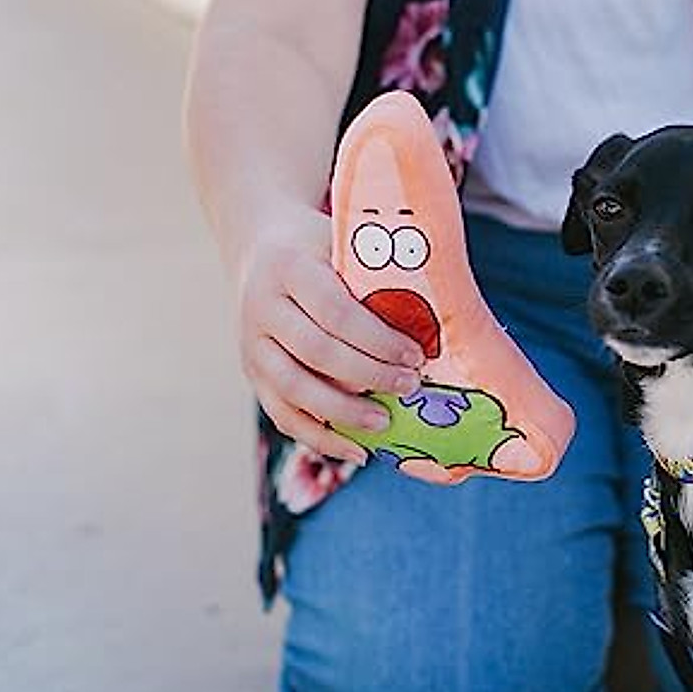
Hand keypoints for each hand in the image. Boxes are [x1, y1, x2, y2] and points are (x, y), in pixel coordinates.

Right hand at [236, 206, 424, 461]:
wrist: (263, 248)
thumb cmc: (322, 248)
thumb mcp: (344, 241)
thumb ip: (378, 269)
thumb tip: (440, 309)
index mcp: (288, 268)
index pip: (335, 311)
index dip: (378, 339)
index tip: (416, 355)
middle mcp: (261, 308)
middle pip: (316, 352)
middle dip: (368, 375)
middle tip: (410, 386)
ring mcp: (252, 344)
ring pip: (293, 389)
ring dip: (342, 413)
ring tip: (384, 423)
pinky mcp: (252, 374)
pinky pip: (282, 414)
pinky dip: (319, 437)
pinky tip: (357, 450)